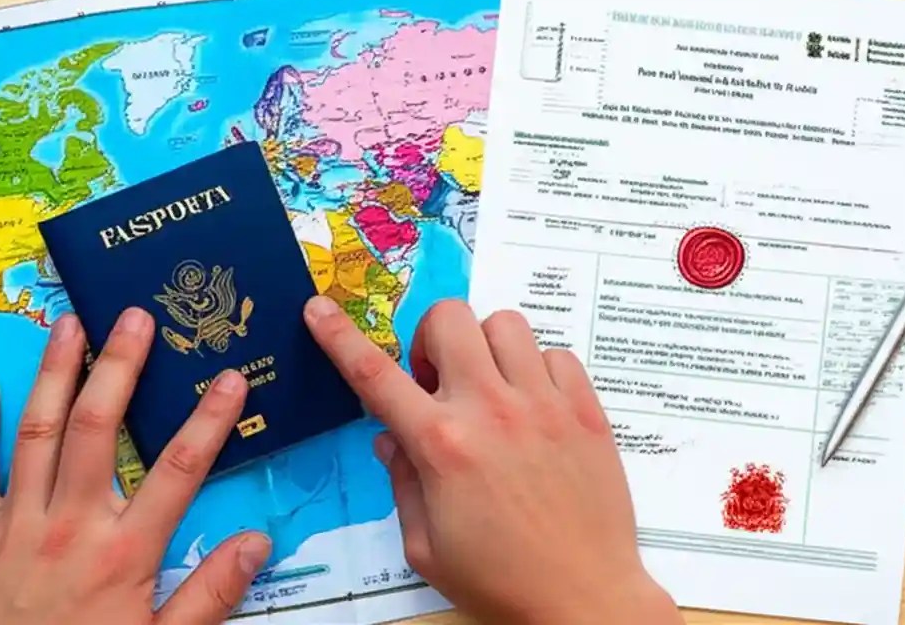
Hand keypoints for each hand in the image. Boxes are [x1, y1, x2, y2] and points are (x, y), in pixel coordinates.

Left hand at [0, 307, 271, 624]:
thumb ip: (210, 595)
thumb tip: (256, 543)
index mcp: (123, 554)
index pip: (177, 471)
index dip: (208, 420)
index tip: (228, 378)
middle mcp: (70, 526)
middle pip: (99, 428)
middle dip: (120, 366)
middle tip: (134, 317)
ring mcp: (14, 526)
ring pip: (37, 433)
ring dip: (55, 374)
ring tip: (68, 326)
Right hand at [303, 297, 683, 624]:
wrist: (584, 597)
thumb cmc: (501, 582)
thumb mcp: (426, 546)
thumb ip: (403, 483)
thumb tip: (391, 437)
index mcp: (442, 446)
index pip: (375, 375)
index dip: (339, 336)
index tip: (318, 308)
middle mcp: (490, 411)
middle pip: (449, 318)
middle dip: (431, 337)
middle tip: (439, 380)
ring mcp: (543, 405)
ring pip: (505, 323)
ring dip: (486, 346)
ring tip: (491, 387)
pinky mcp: (585, 410)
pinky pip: (557, 353)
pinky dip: (539, 368)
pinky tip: (534, 406)